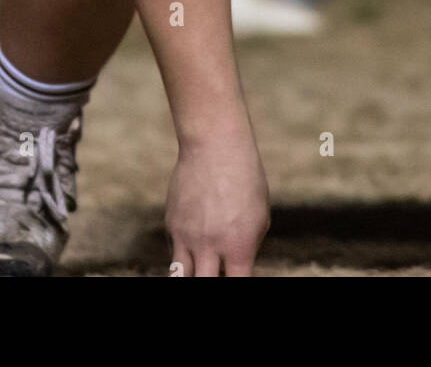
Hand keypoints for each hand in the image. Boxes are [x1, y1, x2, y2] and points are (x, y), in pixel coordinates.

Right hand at [166, 135, 269, 277]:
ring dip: (191, 276)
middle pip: (203, 285)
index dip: (237, 284)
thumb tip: (237, 268)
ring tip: (200, 266)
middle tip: (214, 273)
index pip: (236, 285)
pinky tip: (194, 245)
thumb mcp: (259, 214)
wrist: (215, 145)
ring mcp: (187, 236)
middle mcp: (210, 245)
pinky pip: (175, 253)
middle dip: (209, 282)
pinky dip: (185, 255)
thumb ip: (248, 245)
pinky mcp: (171, 225)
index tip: (237, 277)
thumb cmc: (245, 178)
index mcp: (238, 245)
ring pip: (180, 277)